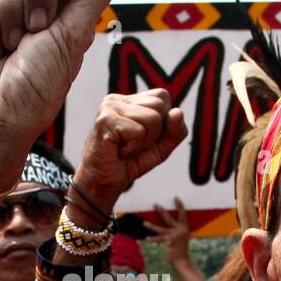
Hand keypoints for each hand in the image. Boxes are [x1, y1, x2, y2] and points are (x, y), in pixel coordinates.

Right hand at [72, 90, 187, 213]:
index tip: (143, 137)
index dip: (163, 122)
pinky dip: (133, 148)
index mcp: (130, 101)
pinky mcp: (105, 120)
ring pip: (152, 118)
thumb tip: (177, 112)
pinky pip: (138, 132)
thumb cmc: (129, 163)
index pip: (162, 97)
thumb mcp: (161, 147)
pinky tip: (119, 151)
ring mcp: (109, 107)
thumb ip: (175, 131)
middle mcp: (118, 99)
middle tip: (134, 145)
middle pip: (159, 106)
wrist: (104, 183)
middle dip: (154, 133)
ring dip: (144, 142)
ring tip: (127, 148)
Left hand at [146, 196, 191, 263]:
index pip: (183, 214)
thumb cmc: (179, 249)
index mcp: (184, 228)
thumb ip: (176, 230)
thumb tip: (165, 223)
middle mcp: (181, 230)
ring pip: (160, 229)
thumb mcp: (180, 237)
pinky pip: (159, 239)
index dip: (180, 206)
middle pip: (168, 218)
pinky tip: (147, 239)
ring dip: (151, 226)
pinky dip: (153, 239)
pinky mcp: (170, 242)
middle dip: (161, 211)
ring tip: (144, 223)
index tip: (176, 198)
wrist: (182, 261)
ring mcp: (176, 236)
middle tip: (155, 204)